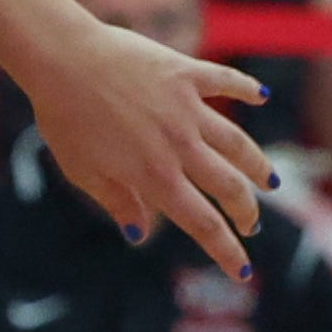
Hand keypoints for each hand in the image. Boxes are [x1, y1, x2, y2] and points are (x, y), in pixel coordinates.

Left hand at [22, 16, 271, 278]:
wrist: (61, 59)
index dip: (225, 251)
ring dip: (258, 165)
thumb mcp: (82, 169)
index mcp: (153, 175)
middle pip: (230, 187)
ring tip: (269, 182)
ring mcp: (187, 108)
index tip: (242, 272)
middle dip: (246, 212)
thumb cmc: (63, 118)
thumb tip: (140, 235)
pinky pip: (226, 83)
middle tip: (251, 224)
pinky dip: (246, 90)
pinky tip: (261, 98)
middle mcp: (179, 146)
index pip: (202, 223)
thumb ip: (117, 201)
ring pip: (239, 143)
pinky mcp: (186, 73)